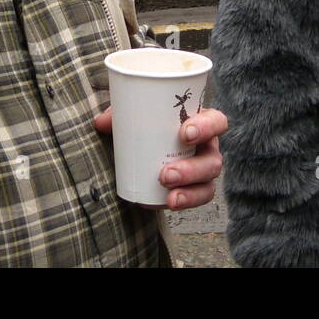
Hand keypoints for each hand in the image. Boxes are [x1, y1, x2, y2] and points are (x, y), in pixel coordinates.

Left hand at [94, 106, 227, 210]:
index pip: (216, 121)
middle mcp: (207, 147)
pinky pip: (197, 199)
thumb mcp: (136, 115)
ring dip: (189, 192)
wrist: (145, 148)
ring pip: (207, 184)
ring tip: (169, 196)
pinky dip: (185, 202)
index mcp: (200, 122)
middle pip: (213, 160)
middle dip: (192, 169)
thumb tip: (101, 123)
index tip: (185, 133)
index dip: (207, 127)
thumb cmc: (148, 125)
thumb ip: (120, 114)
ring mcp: (202, 170)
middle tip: (165, 174)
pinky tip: (167, 204)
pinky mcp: (193, 189)